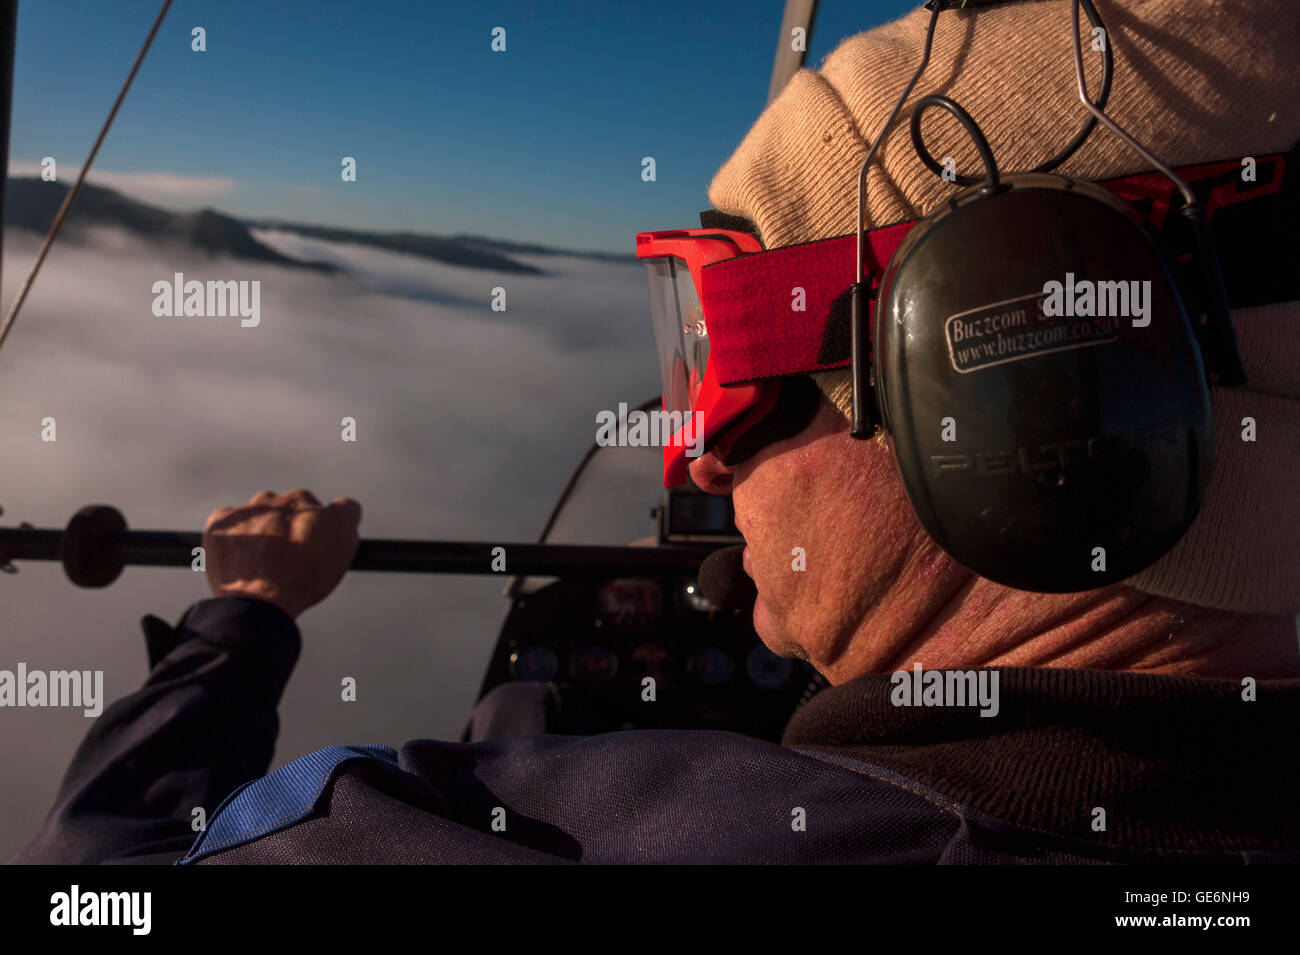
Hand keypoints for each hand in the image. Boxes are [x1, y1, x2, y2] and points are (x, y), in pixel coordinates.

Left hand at [202, 489, 361, 618]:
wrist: (260, 602)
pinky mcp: (217, 525)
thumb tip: (343, 504)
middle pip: (284, 510)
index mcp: (303, 500)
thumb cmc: (306, 575)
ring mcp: (242, 511)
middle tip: (288, 559)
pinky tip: (241, 557)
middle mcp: (272, 499)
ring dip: (261, 531)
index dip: (317, 531)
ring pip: (256, 516)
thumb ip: (347, 513)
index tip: (312, 550)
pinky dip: (234, 537)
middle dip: (287, 527)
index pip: (316, 509)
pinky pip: (227, 524)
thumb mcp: (345, 543)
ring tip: (263, 562)